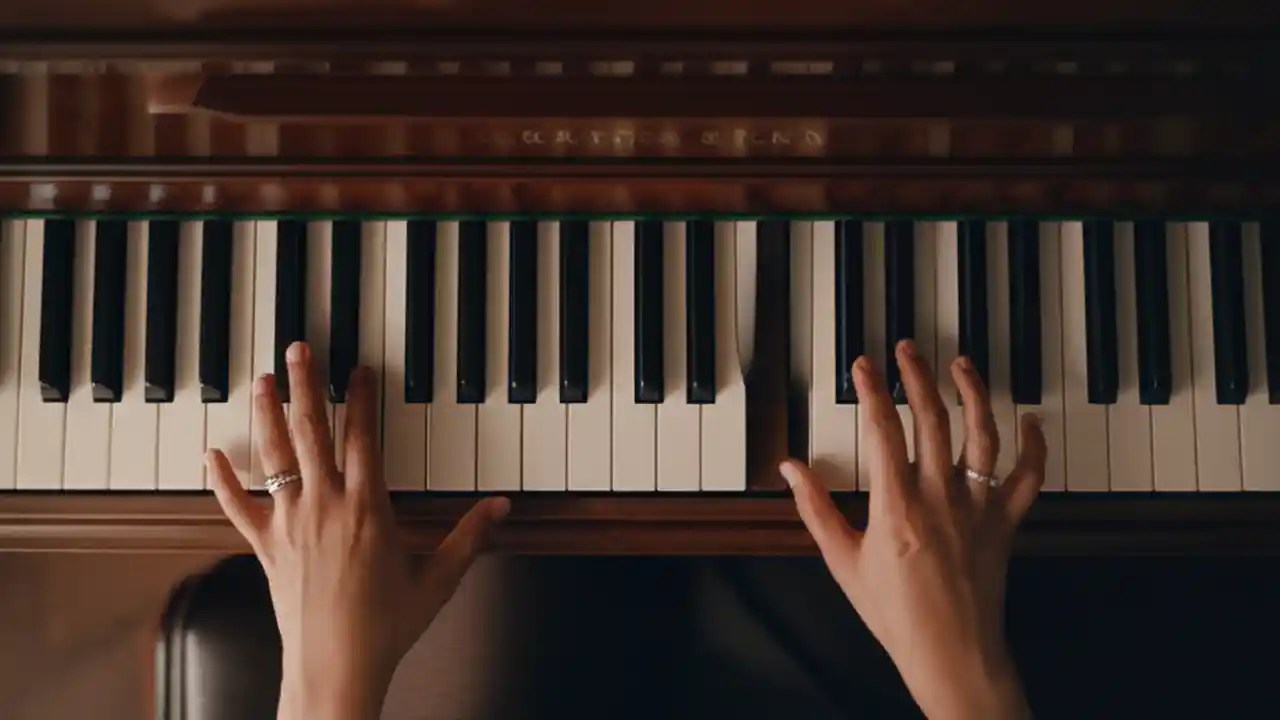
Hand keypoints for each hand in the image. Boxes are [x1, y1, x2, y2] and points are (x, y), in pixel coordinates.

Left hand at [207, 342, 509, 719]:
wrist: (337, 666)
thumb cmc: (387, 625)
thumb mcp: (439, 578)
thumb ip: (470, 536)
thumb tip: (501, 507)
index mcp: (369, 507)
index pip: (363, 436)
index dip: (362, 398)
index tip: (359, 368)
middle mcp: (325, 506)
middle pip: (312, 430)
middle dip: (306, 385)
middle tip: (299, 348)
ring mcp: (290, 524)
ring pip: (274, 456)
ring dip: (267, 414)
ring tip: (263, 379)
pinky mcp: (265, 548)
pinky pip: (238, 507)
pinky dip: (222, 479)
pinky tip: (211, 453)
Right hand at [781, 339, 1044, 719]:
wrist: (951, 652)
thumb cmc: (895, 613)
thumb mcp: (842, 561)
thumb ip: (815, 509)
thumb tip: (790, 469)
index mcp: (896, 504)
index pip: (882, 428)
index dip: (871, 389)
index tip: (863, 364)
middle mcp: (940, 496)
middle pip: (931, 417)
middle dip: (917, 375)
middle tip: (907, 349)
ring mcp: (978, 507)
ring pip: (981, 434)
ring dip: (972, 392)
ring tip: (960, 364)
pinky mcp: (1005, 523)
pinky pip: (1027, 476)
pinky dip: (1033, 445)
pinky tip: (1030, 419)